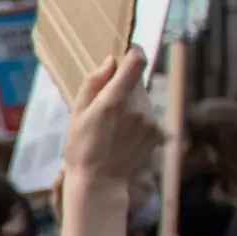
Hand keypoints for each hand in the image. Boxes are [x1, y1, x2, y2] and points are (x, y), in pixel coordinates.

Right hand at [61, 49, 156, 190]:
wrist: (100, 183)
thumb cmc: (81, 149)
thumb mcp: (76, 114)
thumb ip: (93, 84)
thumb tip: (109, 62)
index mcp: (115, 100)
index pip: (137, 61)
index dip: (133, 52)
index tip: (126, 52)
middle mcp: (139, 108)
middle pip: (137, 83)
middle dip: (124, 87)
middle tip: (107, 107)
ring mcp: (152, 121)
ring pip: (144, 100)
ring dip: (132, 106)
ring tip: (114, 128)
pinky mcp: (160, 133)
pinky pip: (150, 117)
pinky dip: (140, 121)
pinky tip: (125, 138)